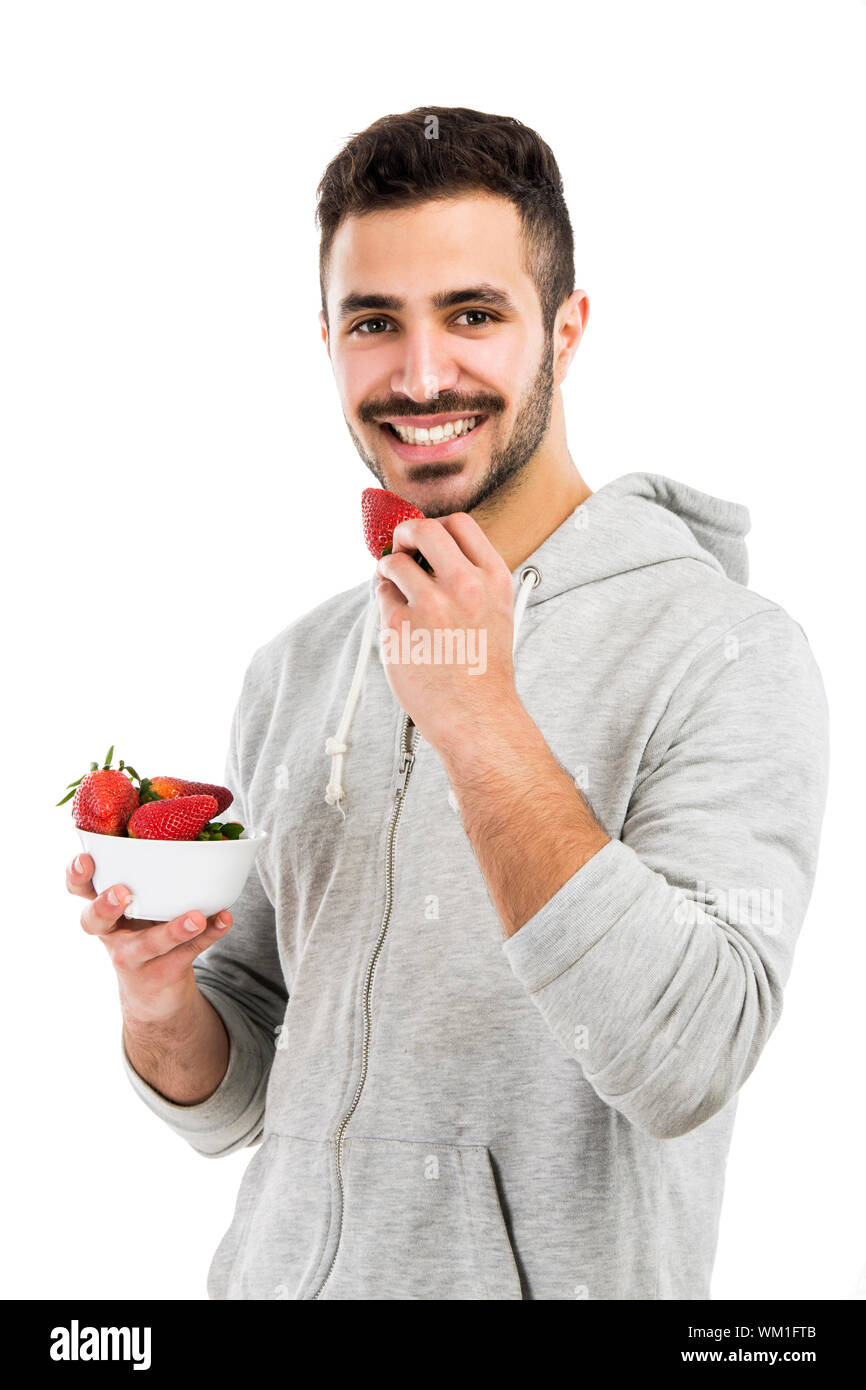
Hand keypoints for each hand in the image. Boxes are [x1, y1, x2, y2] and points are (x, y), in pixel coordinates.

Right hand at [66, 853, 233, 1026]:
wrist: (155, 993)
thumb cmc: (150, 927)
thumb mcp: (147, 900)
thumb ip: (164, 871)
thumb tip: (221, 828)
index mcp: (104, 906)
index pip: (80, 889)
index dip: (76, 875)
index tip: (86, 858)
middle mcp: (112, 933)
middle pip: (94, 922)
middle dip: (105, 906)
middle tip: (122, 893)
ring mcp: (133, 958)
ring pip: (148, 945)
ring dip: (173, 930)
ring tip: (196, 917)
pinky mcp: (160, 974)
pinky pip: (186, 953)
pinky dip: (208, 935)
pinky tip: (224, 920)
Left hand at [375, 512, 518, 753]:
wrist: (476, 714)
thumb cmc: (483, 669)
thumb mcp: (496, 611)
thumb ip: (471, 577)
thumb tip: (430, 553)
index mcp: (492, 578)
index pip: (460, 524)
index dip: (436, 525)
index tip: (425, 538)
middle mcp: (464, 585)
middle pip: (423, 530)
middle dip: (405, 534)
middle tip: (400, 548)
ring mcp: (430, 603)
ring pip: (395, 563)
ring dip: (390, 571)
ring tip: (398, 591)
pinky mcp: (400, 624)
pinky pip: (382, 596)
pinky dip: (386, 605)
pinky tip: (402, 626)